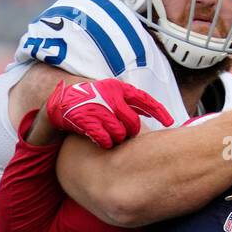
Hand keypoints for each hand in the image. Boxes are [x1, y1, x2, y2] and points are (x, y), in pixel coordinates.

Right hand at [44, 78, 172, 148]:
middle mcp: (110, 97)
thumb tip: (151, 111)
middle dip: (130, 132)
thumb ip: (128, 101)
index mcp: (118, 88)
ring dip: (117, 139)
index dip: (159, 111)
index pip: (144, 100)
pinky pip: (106, 139)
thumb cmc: (90, 100)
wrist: (61, 102)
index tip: (170, 122)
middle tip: (123, 134)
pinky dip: (106, 143)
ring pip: (120, 133)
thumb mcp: (109, 93)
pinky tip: (102, 141)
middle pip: (133, 123)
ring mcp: (99, 109)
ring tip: (109, 137)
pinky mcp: (88, 121)